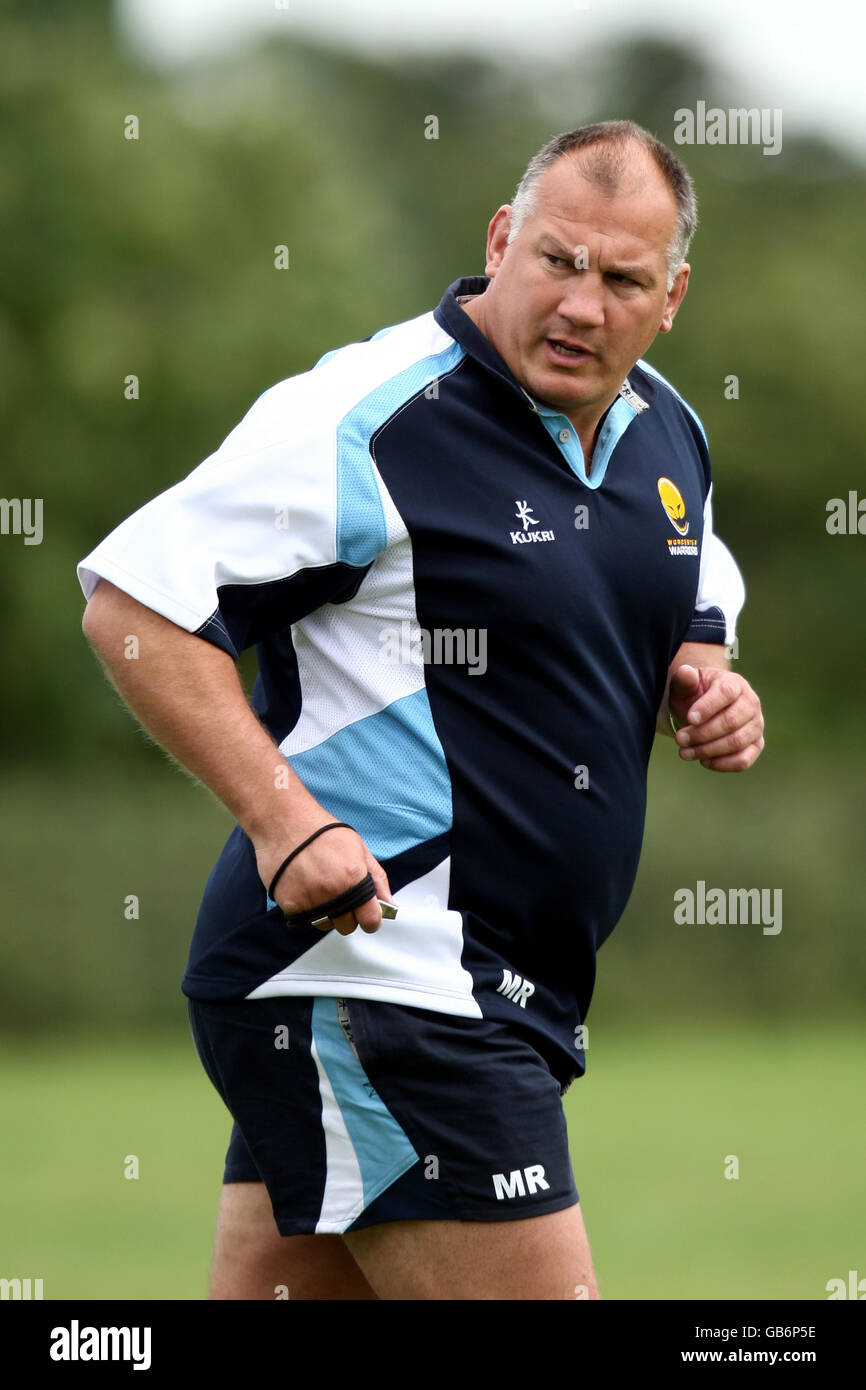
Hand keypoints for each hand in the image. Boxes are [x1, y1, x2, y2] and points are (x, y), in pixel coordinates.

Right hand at [256, 822, 392, 934]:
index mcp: (353, 879)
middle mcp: (332, 892)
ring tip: (320, 889)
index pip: (370, 920)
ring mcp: (309, 900)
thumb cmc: (321, 831)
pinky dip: (305, 908)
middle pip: (347, 927)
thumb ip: (377, 879)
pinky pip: (304, 919)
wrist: (285, 821)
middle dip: (348, 915)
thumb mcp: (358, 848)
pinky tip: (304, 887)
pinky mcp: (289, 903)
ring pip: (324, 925)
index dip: (371, 919)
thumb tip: (390, 904)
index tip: (367, 915)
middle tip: (340, 895)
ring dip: (326, 914)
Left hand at [669, 664, 763, 771]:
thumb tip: (686, 671)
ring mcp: (756, 725)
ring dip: (708, 750)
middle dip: (701, 734)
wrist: (705, 710)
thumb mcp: (685, 686)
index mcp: (734, 684)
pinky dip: (723, 764)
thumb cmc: (694, 696)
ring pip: (737, 742)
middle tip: (679, 739)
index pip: (726, 693)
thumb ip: (684, 679)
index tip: (689, 718)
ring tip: (685, 752)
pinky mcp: (756, 745)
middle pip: (730, 721)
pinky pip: (744, 760)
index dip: (708, 707)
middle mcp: (751, 703)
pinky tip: (703, 761)